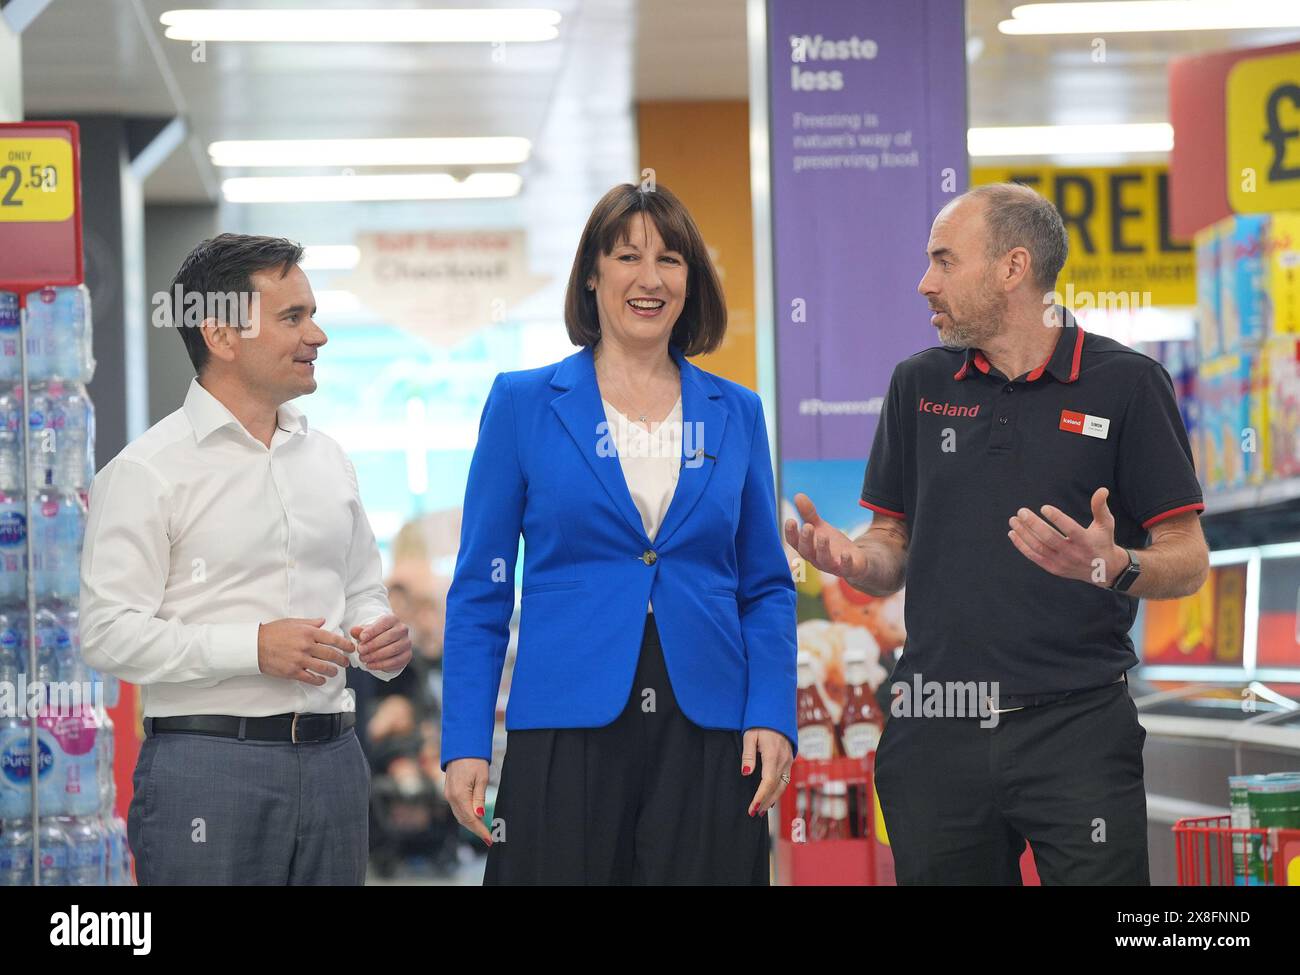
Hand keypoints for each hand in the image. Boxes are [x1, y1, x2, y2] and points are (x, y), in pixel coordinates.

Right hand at [257, 617, 354, 684]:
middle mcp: (306, 646)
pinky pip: (310, 678)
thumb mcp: (293, 622)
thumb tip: (323, 621)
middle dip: (342, 659)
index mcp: (308, 632)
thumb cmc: (273, 632)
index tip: (351, 648)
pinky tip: (322, 680)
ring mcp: (300, 660)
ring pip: (323, 668)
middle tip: (346, 662)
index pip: (333, 639)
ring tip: (335, 672)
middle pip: (331, 654)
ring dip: (332, 671)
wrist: (255, 645)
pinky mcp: (292, 672)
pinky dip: (318, 680)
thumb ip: (310, 623)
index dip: (345, 645)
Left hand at [351, 613, 411, 672]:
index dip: (373, 630)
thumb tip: (353, 631)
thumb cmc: (375, 635)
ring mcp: (406, 643)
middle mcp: (403, 629)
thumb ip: (360, 631)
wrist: (388, 644)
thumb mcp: (367, 631)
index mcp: (393, 619)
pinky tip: (370, 665)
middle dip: (373, 644)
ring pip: (393, 649)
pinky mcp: (407, 655)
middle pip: (390, 636)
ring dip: (376, 655)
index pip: (385, 622)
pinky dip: (381, 665)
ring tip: (363, 659)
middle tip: (360, 650)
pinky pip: (395, 661)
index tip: (361, 637)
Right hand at [444, 758, 492, 845]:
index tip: (489, 839)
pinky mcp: (449, 791)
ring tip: (484, 831)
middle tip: (489, 838)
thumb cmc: (474, 759)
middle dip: (476, 830)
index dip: (480, 830)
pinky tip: (475, 819)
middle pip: (463, 820)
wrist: (462, 746)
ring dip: (471, 824)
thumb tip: (479, 815)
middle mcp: (450, 797)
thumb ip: (479, 798)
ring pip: (459, 815)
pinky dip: (466, 816)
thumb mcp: (481, 778)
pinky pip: (457, 809)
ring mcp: (448, 794)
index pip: (470, 818)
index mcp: (459, 794)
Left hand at [742, 727, 793, 816]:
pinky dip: (778, 791)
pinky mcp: (790, 761)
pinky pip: (785, 780)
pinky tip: (771, 798)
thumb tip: (746, 774)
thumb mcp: (749, 736)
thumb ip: (748, 755)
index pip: (768, 781)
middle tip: (753, 813)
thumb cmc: (760, 723)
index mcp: (773, 754)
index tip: (752, 807)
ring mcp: (789, 761)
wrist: (777, 714)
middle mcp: (784, 760)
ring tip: (761, 810)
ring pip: (783, 786)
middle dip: (765, 802)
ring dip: (772, 799)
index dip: (760, 796)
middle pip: (776, 787)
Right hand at [782, 493, 867, 582]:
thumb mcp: (820, 527)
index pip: (794, 542)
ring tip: (823, 536)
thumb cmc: (832, 544)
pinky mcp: (847, 569)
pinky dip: (845, 562)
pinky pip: (845, 568)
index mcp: (807, 548)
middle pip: (807, 551)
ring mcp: (832, 566)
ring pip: (824, 560)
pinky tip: (845, 553)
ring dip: (823, 549)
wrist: (854, 561)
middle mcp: (816, 559)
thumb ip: (809, 513)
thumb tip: (798, 495)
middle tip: (807, 526)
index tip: (790, 520)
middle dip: (806, 540)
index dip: (791, 533)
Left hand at [1007, 487, 1127, 587]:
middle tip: (1021, 511)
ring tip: (1014, 520)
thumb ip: (1100, 507)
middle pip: (1049, 538)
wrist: (1104, 571)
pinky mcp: (1053, 568)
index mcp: (1086, 541)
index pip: (1070, 529)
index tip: (1044, 507)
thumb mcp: (1106, 524)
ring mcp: (1062, 562)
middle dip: (1033, 524)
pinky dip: (1022, 546)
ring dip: (1023, 533)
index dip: (1057, 518)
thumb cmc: (1102, 541)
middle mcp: (1073, 553)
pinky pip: (1034, 557)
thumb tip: (1102, 489)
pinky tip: (1013, 533)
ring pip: (1038, 547)